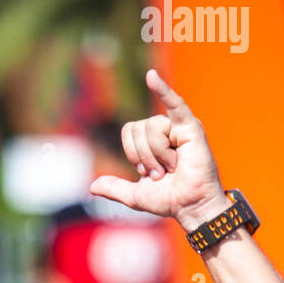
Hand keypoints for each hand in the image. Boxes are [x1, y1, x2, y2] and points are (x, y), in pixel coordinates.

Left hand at [89, 69, 230, 231]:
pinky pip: (174, 104)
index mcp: (151, 141)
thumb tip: (92, 187)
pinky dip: (163, 89)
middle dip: (145, 156)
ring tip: (174, 167)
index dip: (132, 153)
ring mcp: (178, 126)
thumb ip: (115, 188)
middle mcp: (164, 130)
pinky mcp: (191, 127)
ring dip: (159, 155)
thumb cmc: (168, 199)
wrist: (190, 207)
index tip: (147, 172)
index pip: (129, 131)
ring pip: (151, 129)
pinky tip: (151, 76)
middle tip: (163, 172)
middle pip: (138, 129)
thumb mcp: (135, 195)